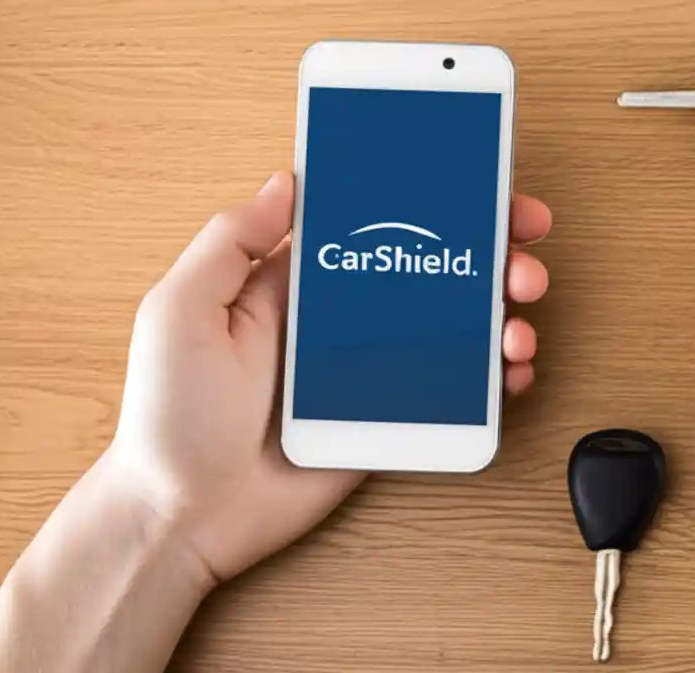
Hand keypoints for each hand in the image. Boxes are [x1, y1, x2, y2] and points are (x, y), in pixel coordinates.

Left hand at [107, 172, 552, 582]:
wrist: (188, 513)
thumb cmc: (171, 414)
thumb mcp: (180, 310)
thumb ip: (231, 241)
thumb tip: (287, 180)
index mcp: (302, 281)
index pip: (380, 222)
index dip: (434, 199)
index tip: (483, 185)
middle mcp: (347, 318)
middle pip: (437, 268)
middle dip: (492, 252)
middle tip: (523, 254)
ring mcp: (376, 368)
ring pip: (459, 326)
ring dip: (505, 313)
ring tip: (519, 324)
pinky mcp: (394, 417)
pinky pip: (458, 391)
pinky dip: (497, 377)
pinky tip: (512, 371)